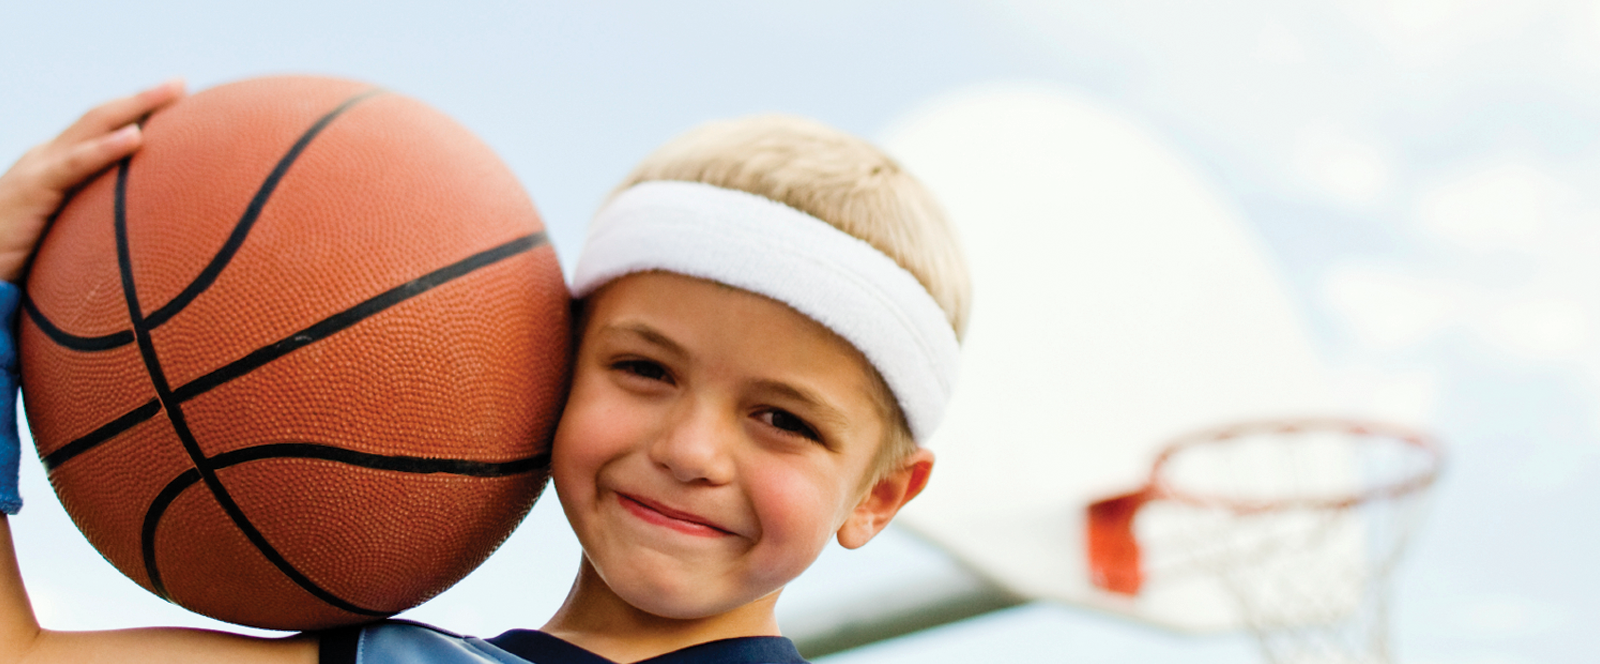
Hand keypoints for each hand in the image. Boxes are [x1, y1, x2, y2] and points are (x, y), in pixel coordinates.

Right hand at [0, 79, 185, 282]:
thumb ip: (98, 226)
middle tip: (182, 84)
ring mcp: (40, 167)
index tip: (178, 102)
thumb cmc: (20, 261)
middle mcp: (49, 157)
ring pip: (93, 126)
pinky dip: (105, 149)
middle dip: (143, 98)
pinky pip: (75, 164)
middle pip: (102, 118)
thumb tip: (147, 239)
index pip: (102, 129)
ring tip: (172, 91)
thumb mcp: (68, 236)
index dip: (137, 112)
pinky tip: (136, 137)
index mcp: (58, 165)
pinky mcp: (34, 188)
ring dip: (135, 106)